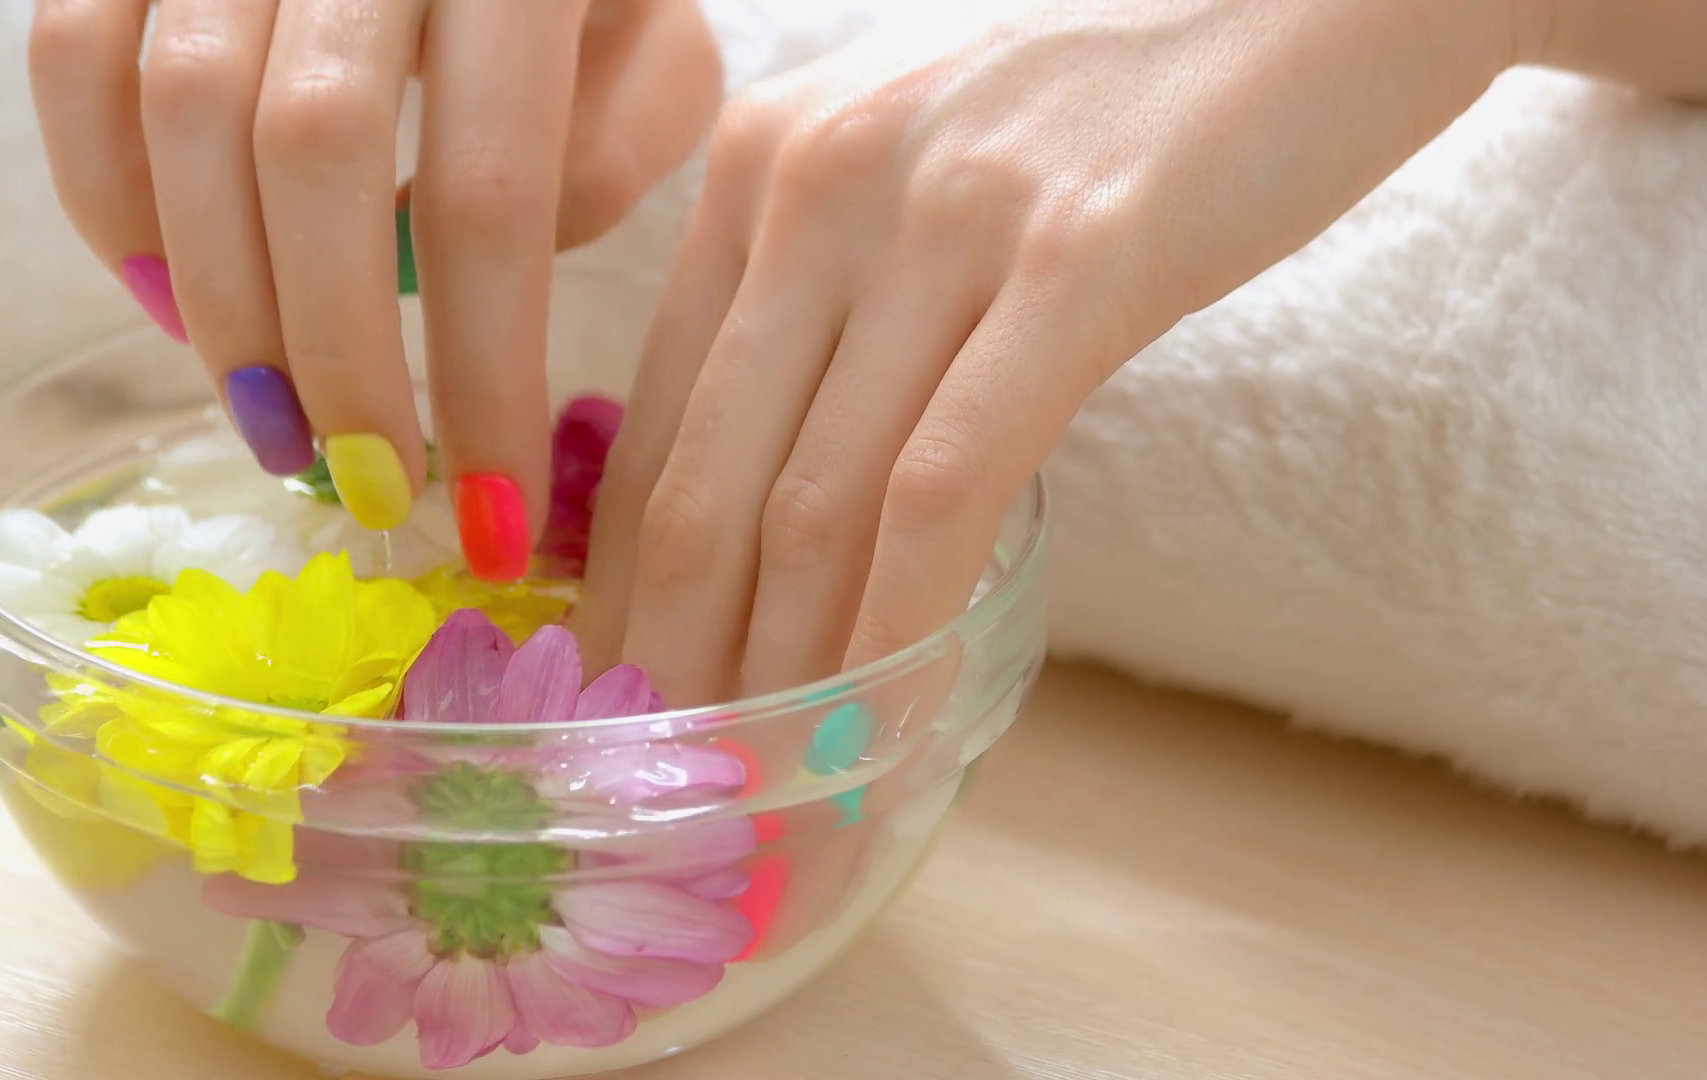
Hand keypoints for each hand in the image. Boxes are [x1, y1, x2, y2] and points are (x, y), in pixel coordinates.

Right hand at [28, 0, 720, 574]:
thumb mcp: (658, 47)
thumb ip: (602, 158)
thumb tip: (451, 294)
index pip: (494, 193)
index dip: (482, 378)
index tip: (496, 522)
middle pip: (313, 159)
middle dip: (336, 360)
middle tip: (373, 488)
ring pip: (182, 114)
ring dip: (218, 305)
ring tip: (278, 423)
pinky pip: (75, 55)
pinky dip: (102, 195)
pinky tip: (162, 297)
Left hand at [571, 0, 1521, 702]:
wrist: (1312, 2)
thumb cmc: (1112, 122)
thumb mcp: (919, 190)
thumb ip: (829, 314)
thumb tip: (769, 508)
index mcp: (764, 171)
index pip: (651, 423)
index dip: (623, 585)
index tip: (626, 693)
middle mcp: (817, 183)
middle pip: (707, 479)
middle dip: (680, 659)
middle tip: (677, 782)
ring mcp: (942, 218)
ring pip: (812, 500)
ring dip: (782, 673)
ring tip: (772, 788)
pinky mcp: (1079, 261)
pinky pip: (947, 486)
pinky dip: (900, 623)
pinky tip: (888, 716)